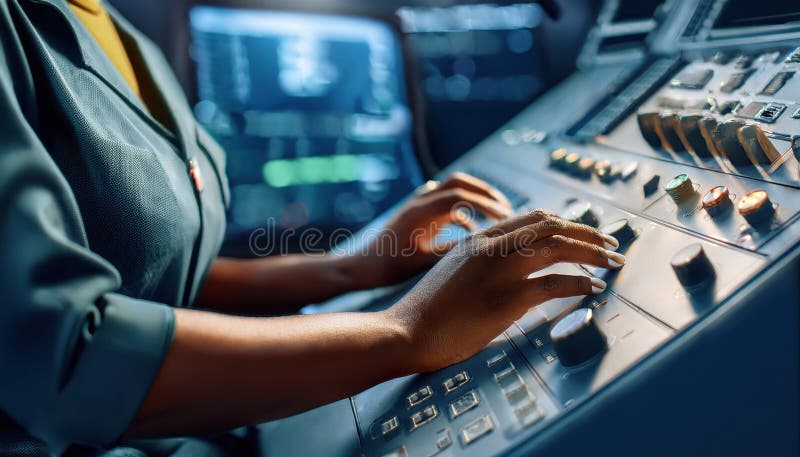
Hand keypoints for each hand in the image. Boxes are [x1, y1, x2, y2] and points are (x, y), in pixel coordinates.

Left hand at [350, 172, 513, 287]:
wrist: (363, 266)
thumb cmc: (388, 267)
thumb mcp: (422, 262)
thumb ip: (450, 252)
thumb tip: (483, 247)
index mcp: (419, 211)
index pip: (459, 196)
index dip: (485, 203)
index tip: (504, 216)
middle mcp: (419, 202)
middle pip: (459, 182)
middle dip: (485, 192)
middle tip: (506, 209)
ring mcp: (419, 204)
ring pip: (453, 188)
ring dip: (476, 197)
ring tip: (496, 214)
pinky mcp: (420, 212)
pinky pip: (446, 202)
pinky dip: (463, 209)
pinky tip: (473, 229)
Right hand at [383, 211, 623, 371]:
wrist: (406, 331)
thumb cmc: (429, 310)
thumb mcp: (455, 271)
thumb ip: (482, 261)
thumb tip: (514, 266)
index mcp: (479, 239)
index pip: (534, 218)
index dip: (567, 223)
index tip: (586, 233)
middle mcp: (491, 247)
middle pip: (552, 226)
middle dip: (588, 232)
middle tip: (611, 244)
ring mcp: (499, 271)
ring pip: (559, 248)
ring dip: (593, 253)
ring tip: (612, 262)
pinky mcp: (507, 299)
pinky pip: (555, 284)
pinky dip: (580, 283)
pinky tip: (593, 288)